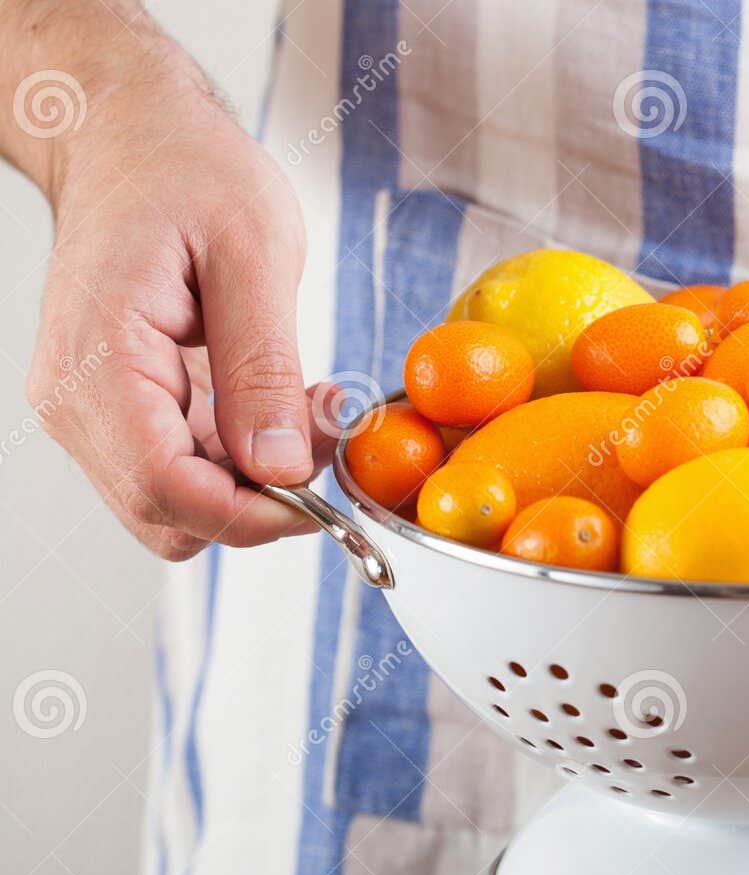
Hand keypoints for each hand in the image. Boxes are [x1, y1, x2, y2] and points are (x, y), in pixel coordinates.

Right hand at [15, 14, 335, 559]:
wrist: (132, 140)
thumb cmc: (187, 174)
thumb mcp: (254, 255)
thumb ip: (265, 368)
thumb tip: (281, 465)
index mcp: (101, 360)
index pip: (167, 488)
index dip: (254, 513)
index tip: (325, 494)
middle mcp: (78, 401)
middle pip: (168, 514)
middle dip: (260, 501)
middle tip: (325, 439)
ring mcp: (90, 412)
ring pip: (175, 504)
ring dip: (253, 483)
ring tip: (306, 410)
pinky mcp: (116, 411)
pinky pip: (178, 470)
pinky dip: (237, 461)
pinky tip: (277, 404)